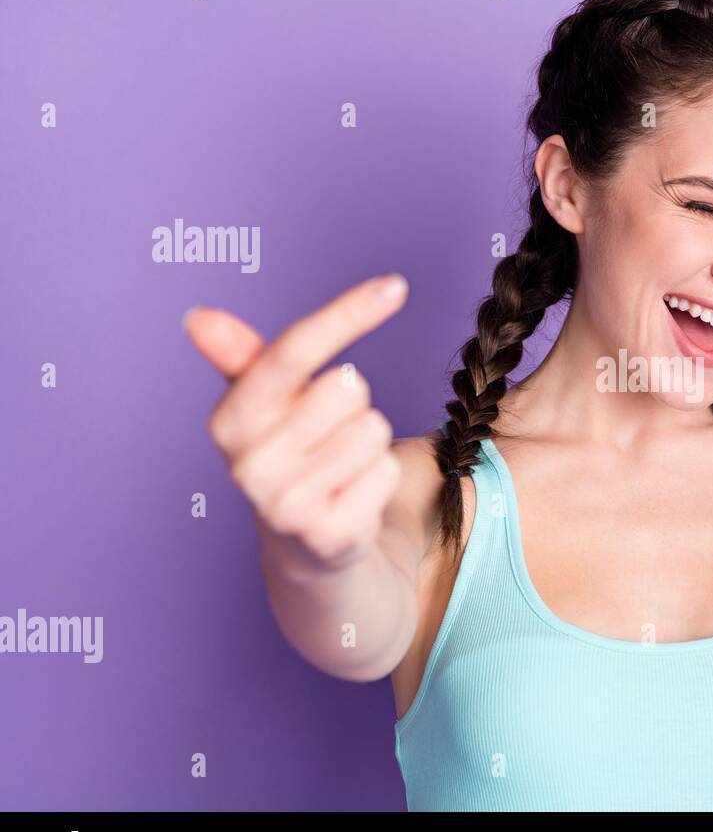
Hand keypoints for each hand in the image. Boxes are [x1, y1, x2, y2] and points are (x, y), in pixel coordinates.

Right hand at [184, 273, 409, 573]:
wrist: (305, 545)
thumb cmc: (290, 454)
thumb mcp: (265, 404)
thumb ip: (244, 358)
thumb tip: (199, 317)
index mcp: (230, 420)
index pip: (291, 352)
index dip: (345, 313)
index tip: (394, 286)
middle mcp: (250, 465)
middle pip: (346, 386)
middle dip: (351, 402)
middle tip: (327, 432)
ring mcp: (287, 505)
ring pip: (373, 428)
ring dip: (369, 443)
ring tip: (340, 466)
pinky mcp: (329, 535)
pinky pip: (385, 471)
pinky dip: (380, 479)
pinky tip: (352, 497)